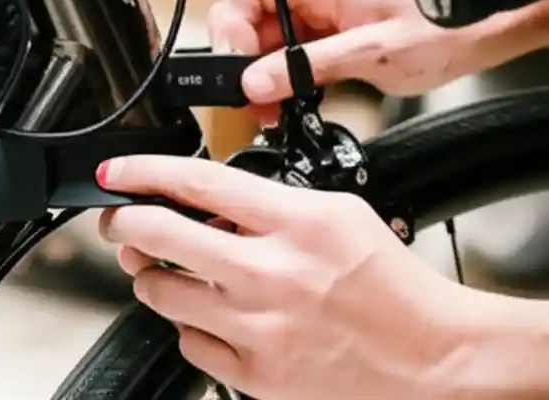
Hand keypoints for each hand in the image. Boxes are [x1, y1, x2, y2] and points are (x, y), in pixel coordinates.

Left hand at [97, 155, 509, 399]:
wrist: (432, 357)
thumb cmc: (391, 285)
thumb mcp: (338, 213)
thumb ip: (269, 203)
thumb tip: (202, 206)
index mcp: (297, 223)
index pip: (196, 183)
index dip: (141, 172)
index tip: (116, 173)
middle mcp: (271, 274)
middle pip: (157, 235)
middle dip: (124, 222)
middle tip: (121, 220)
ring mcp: (259, 330)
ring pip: (159, 292)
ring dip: (153, 275)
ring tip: (170, 269)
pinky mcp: (256, 376)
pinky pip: (188, 343)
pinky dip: (191, 325)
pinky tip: (214, 314)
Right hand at [207, 0, 492, 121]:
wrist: (485, 31)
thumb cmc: (443, 31)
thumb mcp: (372, 54)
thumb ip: (309, 67)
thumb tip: (255, 81)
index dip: (234, 23)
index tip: (242, 64)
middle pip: (251, 16)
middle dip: (244, 58)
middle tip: (253, 97)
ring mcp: (323, 13)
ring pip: (268, 40)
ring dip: (263, 75)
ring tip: (271, 109)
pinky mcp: (333, 35)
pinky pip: (292, 54)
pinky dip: (285, 79)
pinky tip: (291, 103)